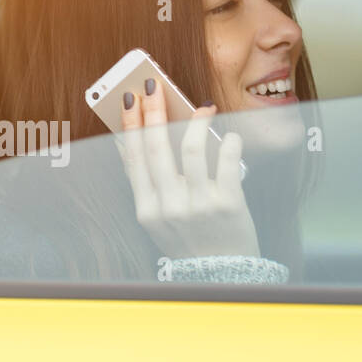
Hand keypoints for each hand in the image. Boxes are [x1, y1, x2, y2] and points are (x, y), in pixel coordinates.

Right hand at [119, 82, 259, 258]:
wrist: (222, 274)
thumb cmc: (189, 240)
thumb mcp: (158, 219)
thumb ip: (147, 185)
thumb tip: (134, 142)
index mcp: (147, 210)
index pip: (134, 158)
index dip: (131, 125)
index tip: (130, 99)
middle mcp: (169, 208)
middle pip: (157, 148)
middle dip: (153, 111)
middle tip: (154, 86)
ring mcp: (198, 206)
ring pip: (191, 149)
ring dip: (196, 121)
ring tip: (203, 108)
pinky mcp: (228, 204)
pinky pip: (227, 161)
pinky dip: (229, 142)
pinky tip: (231, 135)